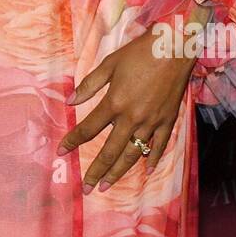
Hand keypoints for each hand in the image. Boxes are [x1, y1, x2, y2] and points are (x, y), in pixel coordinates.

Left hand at [57, 29, 193, 191]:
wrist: (174, 48)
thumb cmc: (140, 53)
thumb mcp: (109, 64)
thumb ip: (89, 84)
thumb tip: (69, 101)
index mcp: (115, 102)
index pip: (88, 128)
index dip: (73, 141)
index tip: (61, 152)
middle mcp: (132, 118)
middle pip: (110, 150)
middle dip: (96, 170)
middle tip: (86, 188)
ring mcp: (152, 122)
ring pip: (133, 154)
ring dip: (119, 172)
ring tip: (107, 186)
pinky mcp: (168, 121)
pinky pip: (160, 146)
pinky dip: (153, 159)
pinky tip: (147, 171)